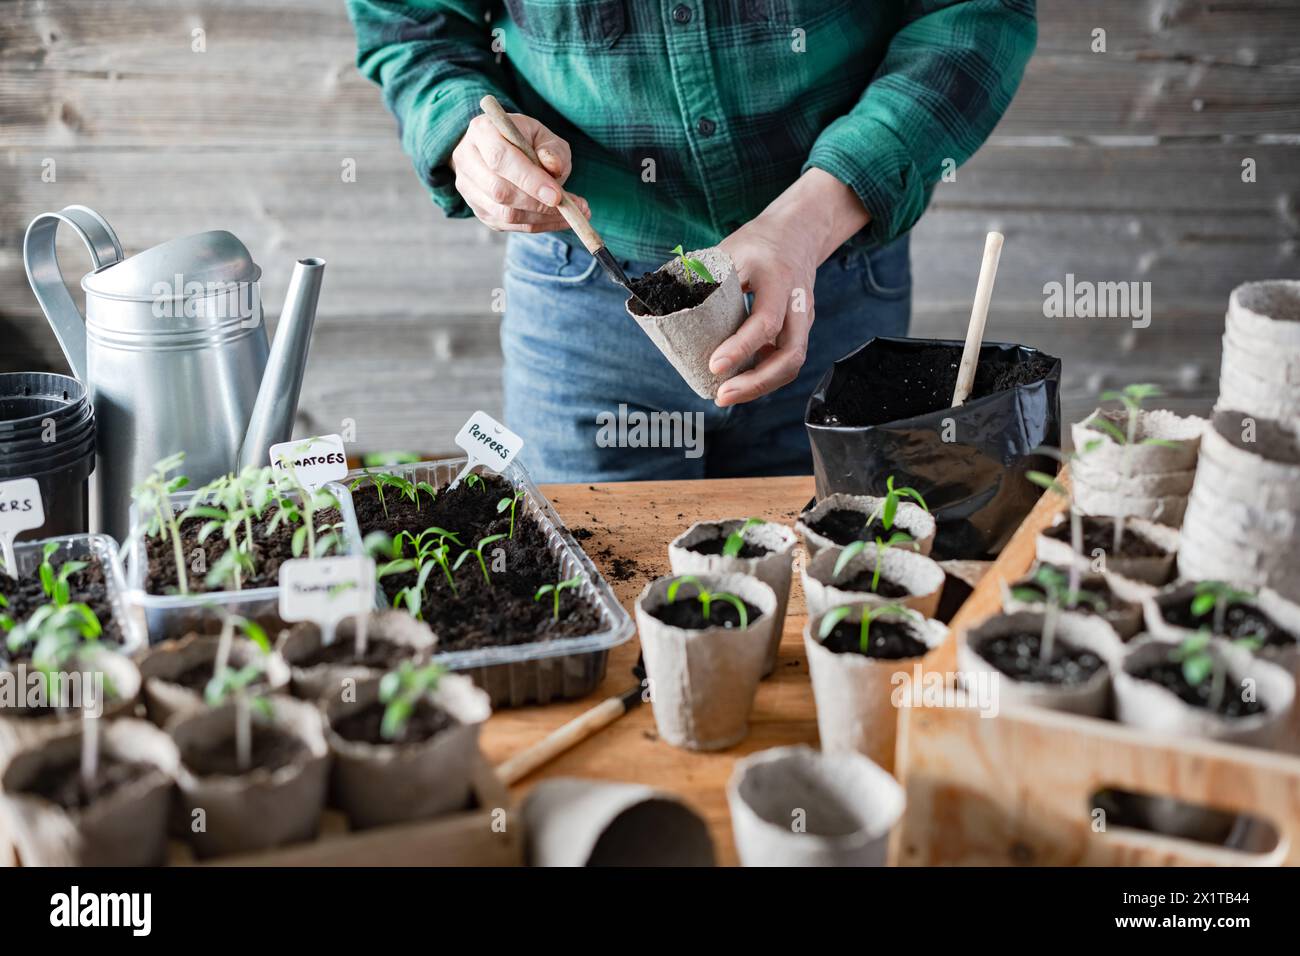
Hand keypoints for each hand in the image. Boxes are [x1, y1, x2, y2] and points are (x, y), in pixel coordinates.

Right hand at [450, 111, 589, 232]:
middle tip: (571, 207)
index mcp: (482, 131)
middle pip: (499, 191)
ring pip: (503, 213)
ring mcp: (469, 188)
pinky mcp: (478, 209)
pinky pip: (508, 225)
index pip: (500, 158)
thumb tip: (553, 167)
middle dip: (537, 204)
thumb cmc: (525, 139)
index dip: (529, 180)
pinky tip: (558, 220)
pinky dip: (537, 225)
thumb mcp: (543, 135)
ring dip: (541, 218)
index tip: (557, 196)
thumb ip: (553, 149)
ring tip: (573, 215)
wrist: (501, 148)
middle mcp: (467, 160)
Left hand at [710, 169, 870, 406]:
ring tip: (727, 395)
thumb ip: (702, 277)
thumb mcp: (729, 250)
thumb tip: (659, 301)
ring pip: (792, 364)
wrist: (798, 232)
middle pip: (790, 354)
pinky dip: (766, 377)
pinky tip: (741, 382)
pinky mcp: (801, 330)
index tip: (714, 366)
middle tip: (722, 395)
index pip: (765, 322)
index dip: (740, 348)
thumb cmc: (757, 242)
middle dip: (757, 382)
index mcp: (777, 279)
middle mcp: (797, 303)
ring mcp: (804, 319)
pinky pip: (787, 361)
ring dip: (761, 386)